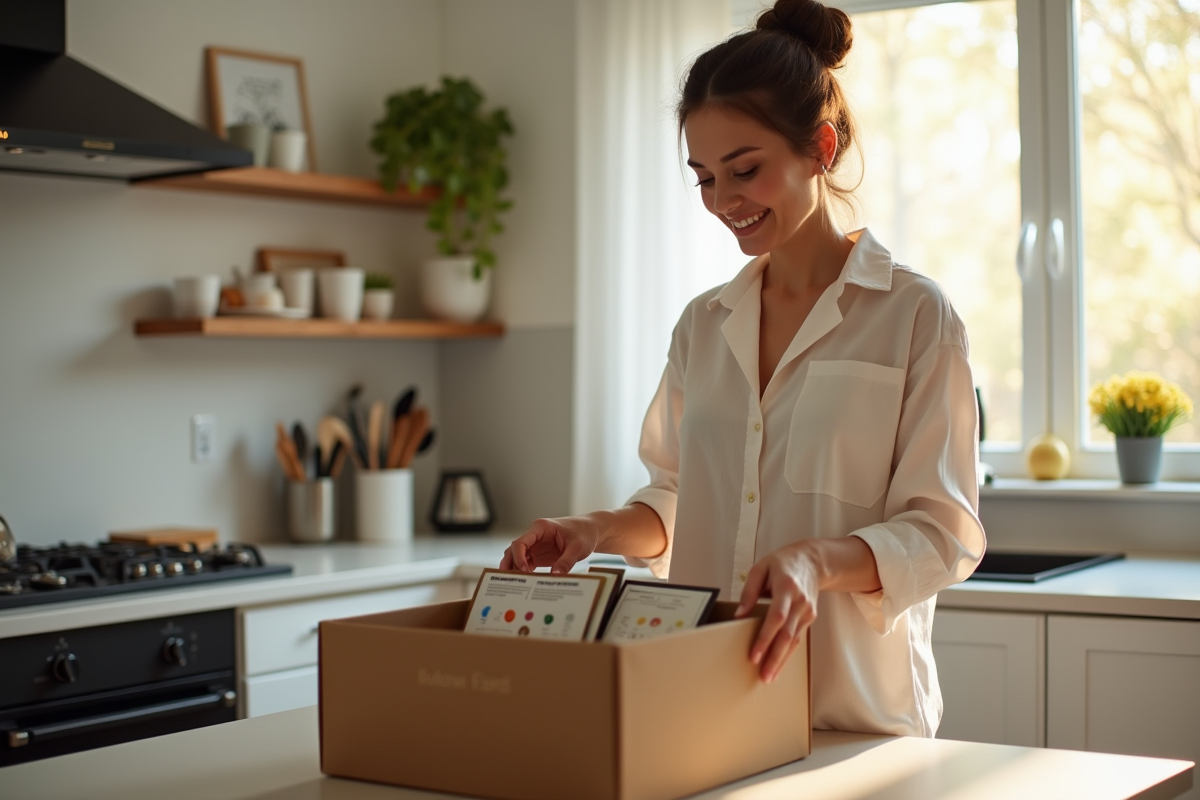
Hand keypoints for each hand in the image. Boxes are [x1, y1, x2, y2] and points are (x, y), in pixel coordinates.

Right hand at [499, 516, 600, 573]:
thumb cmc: (584, 533)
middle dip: (509, 563)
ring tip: (514, 584)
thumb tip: (555, 576)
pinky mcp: (539, 555)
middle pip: (514, 549)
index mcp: (541, 527)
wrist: (591, 531)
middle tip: (508, 580)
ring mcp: (536, 545)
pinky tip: (525, 583)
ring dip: (514, 569)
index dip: (519, 556)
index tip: (524, 570)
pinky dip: (523, 573)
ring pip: (517, 556)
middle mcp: (535, 536)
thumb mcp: (578, 547)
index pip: (521, 542)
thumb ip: (566, 561)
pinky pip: (526, 563)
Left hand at [734, 541, 820, 682]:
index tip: (754, 655)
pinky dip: (788, 653)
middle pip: (787, 635)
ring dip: (782, 661)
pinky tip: (779, 665)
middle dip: (774, 657)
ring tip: (769, 677)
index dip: (765, 638)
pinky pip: (798, 638)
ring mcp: (807, 611)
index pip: (776, 617)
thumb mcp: (761, 568)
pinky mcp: (810, 617)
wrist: (812, 561)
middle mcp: (800, 602)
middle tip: (763, 676)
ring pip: (794, 640)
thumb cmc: (782, 563)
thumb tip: (739, 614)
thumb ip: (749, 591)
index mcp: (786, 587)